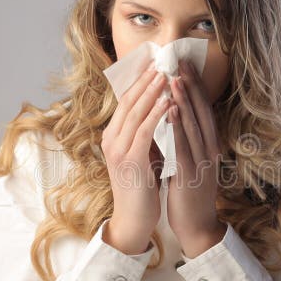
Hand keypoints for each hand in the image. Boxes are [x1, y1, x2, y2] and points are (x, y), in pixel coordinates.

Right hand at [101, 62, 171, 254]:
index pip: (126, 101)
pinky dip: (157, 115)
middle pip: (129, 102)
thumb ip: (146, 133)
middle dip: (147, 80)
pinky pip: (145, 133)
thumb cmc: (142, 187)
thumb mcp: (142, 154)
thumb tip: (162, 109)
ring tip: (167, 74)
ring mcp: (118, 151)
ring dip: (153, 92)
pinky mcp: (130, 162)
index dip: (141, 81)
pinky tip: (169, 103)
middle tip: (162, 61)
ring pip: (136, 113)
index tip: (156, 63)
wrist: (134, 219)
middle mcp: (111, 140)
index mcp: (113, 136)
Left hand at [166, 59, 226, 257]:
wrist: (197, 226)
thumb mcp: (191, 161)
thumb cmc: (190, 193)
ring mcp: (202, 162)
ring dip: (184, 101)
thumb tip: (174, 115)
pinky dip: (177, 127)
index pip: (202, 110)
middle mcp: (209, 149)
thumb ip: (186, 140)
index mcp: (209, 145)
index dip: (195, 86)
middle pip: (201, 112)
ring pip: (193, 126)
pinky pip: (182, 146)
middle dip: (190, 86)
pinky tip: (170, 111)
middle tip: (180, 62)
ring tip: (175, 78)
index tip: (185, 65)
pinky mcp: (190, 175)